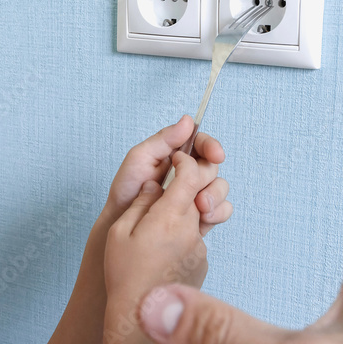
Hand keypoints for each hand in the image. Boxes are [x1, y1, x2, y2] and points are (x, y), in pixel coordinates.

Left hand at [102, 115, 231, 236]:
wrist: (121, 222)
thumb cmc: (126, 190)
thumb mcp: (139, 158)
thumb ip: (163, 139)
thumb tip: (187, 121)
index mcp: (176, 155)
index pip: (201, 144)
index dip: (211, 147)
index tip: (216, 155)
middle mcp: (188, 173)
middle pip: (212, 166)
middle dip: (205, 176)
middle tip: (193, 188)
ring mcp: (195, 193)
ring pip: (220, 188)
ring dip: (214, 195)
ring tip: (200, 206)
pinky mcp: (200, 214)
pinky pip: (221, 210)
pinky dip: (218, 212)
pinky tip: (204, 218)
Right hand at [104, 151, 218, 316]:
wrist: (139, 318)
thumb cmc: (124, 275)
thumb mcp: (120, 232)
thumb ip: (141, 202)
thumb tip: (153, 185)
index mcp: (170, 216)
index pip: (190, 173)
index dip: (184, 161)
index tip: (174, 159)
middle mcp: (191, 229)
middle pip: (202, 191)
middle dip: (188, 183)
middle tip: (167, 188)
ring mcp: (200, 247)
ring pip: (199, 215)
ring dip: (185, 211)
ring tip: (160, 225)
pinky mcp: (202, 263)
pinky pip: (196, 237)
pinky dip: (183, 234)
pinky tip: (163, 251)